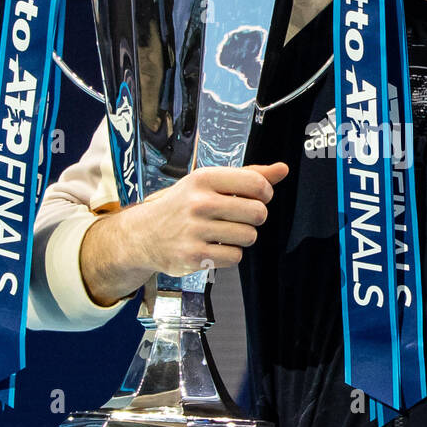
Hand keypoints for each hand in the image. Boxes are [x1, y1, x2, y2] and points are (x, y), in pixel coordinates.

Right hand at [129, 162, 288, 275]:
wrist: (144, 234)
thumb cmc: (183, 205)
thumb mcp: (209, 182)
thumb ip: (248, 175)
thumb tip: (283, 169)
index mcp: (204, 178)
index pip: (257, 183)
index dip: (266, 193)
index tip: (258, 197)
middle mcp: (199, 202)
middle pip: (258, 213)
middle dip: (254, 217)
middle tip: (238, 217)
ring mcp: (195, 230)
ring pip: (249, 236)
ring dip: (242, 237)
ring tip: (223, 232)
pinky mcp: (195, 256)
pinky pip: (235, 257)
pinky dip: (230, 254)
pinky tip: (213, 246)